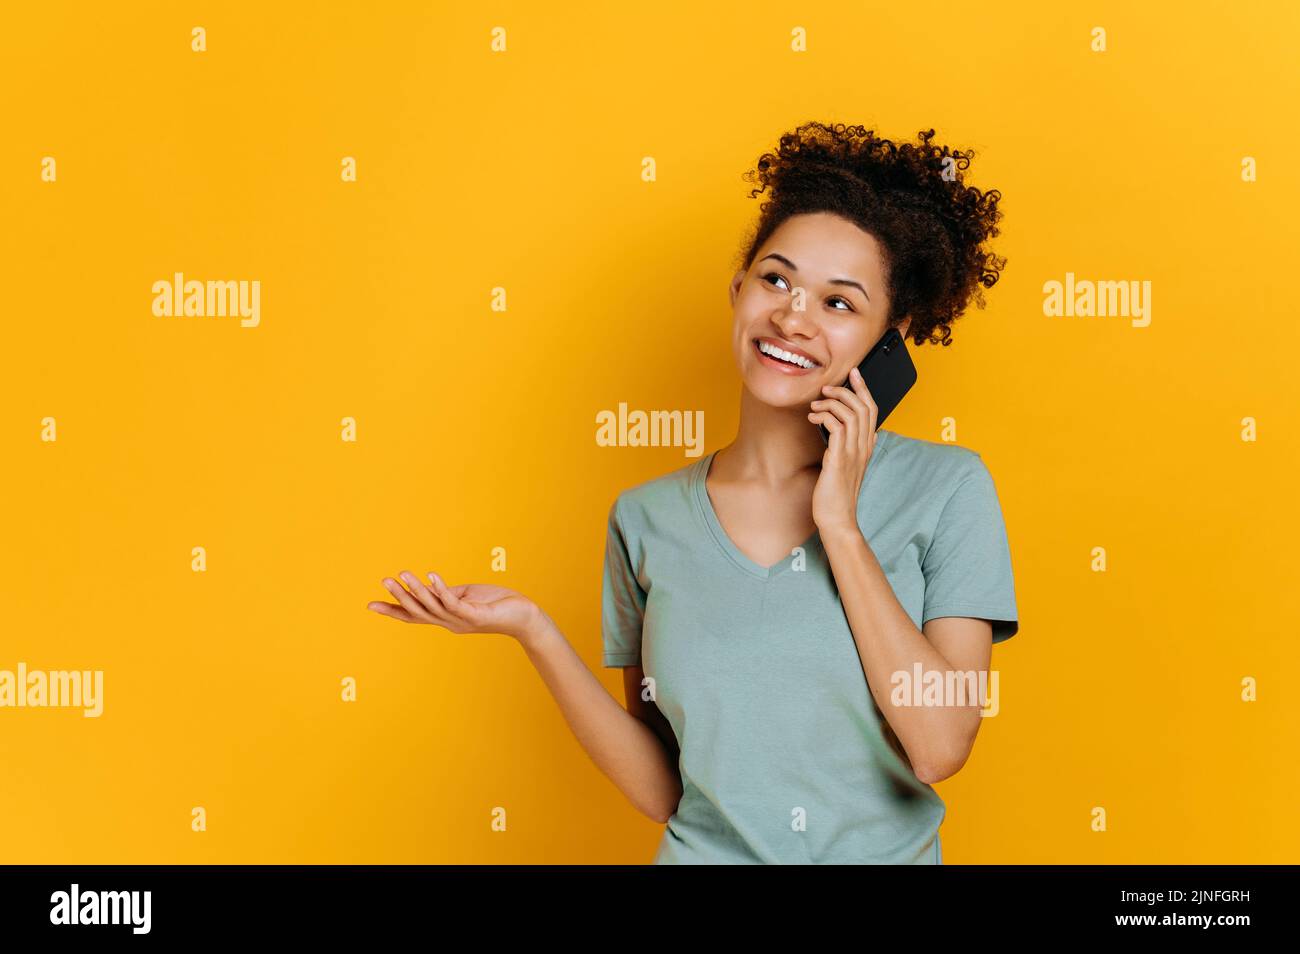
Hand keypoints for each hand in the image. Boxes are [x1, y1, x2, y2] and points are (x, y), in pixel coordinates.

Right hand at [367, 571, 550, 644]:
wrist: (525, 617)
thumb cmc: (497, 604)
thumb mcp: (466, 597)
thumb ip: (447, 593)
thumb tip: (427, 585)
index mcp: (445, 618)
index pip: (414, 616)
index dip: (393, 610)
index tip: (370, 605)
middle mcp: (450, 623)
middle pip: (418, 611)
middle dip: (400, 597)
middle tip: (384, 581)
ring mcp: (461, 621)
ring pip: (433, 606)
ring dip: (416, 590)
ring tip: (402, 574)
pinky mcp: (475, 615)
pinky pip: (454, 602)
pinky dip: (441, 589)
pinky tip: (432, 576)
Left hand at [808, 365, 879, 533]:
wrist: (837, 518)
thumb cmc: (838, 494)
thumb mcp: (852, 468)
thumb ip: (860, 449)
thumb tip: (872, 435)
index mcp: (866, 446)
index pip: (872, 410)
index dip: (864, 389)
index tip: (854, 374)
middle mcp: (863, 447)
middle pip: (863, 406)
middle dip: (846, 390)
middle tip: (827, 388)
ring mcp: (853, 453)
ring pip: (851, 413)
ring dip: (831, 403)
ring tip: (815, 405)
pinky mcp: (839, 459)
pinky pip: (836, 427)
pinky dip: (824, 416)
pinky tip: (812, 418)